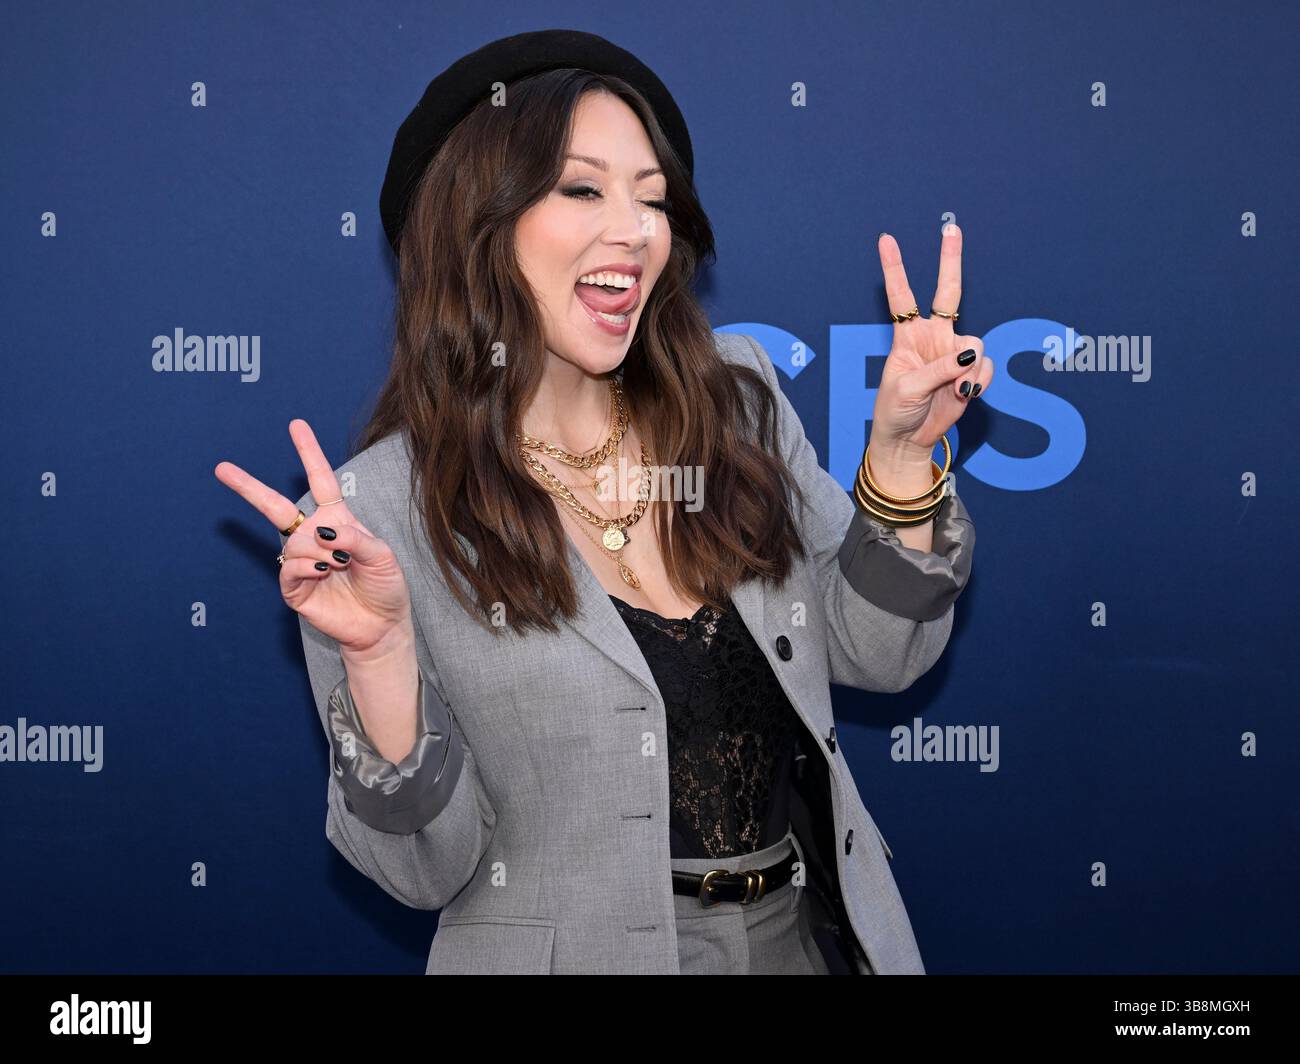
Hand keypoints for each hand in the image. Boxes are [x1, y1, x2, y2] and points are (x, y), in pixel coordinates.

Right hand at [214, 419, 413, 657]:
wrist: (382, 627)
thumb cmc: (385, 587)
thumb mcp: (382, 556)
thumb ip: (357, 538)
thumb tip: (322, 530)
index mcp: (338, 521)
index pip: (321, 482)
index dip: (309, 453)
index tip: (296, 425)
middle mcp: (315, 537)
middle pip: (276, 507)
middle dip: (249, 487)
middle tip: (222, 468)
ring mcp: (301, 563)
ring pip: (294, 542)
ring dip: (320, 551)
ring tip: (340, 565)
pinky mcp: (294, 588)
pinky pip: (289, 568)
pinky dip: (308, 566)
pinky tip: (324, 572)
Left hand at [870, 225, 993, 461]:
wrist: (909, 439)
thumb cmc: (896, 410)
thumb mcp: (907, 388)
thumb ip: (937, 369)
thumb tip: (968, 356)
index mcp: (907, 336)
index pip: (901, 295)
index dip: (895, 268)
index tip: (886, 239)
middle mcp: (933, 337)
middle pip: (948, 292)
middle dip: (950, 260)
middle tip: (952, 228)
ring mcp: (953, 353)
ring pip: (975, 344)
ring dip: (969, 368)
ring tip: (956, 389)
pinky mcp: (970, 372)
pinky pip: (985, 367)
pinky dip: (978, 382)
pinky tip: (965, 394)